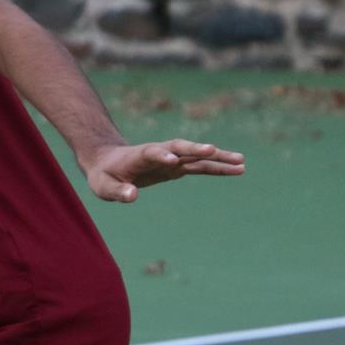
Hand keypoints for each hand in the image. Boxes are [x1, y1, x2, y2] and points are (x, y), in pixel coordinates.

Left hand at [81, 139, 244, 202]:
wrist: (110, 162)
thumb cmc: (105, 175)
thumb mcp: (103, 187)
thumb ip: (118, 191)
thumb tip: (132, 196)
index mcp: (138, 157)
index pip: (151, 153)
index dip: (161, 155)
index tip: (172, 160)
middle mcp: (158, 153)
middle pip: (179, 148)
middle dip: (195, 149)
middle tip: (214, 150)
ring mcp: (170, 158)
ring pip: (196, 156)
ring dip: (217, 158)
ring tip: (241, 162)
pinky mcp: (178, 166)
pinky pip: (200, 166)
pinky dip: (217, 167)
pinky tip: (238, 169)